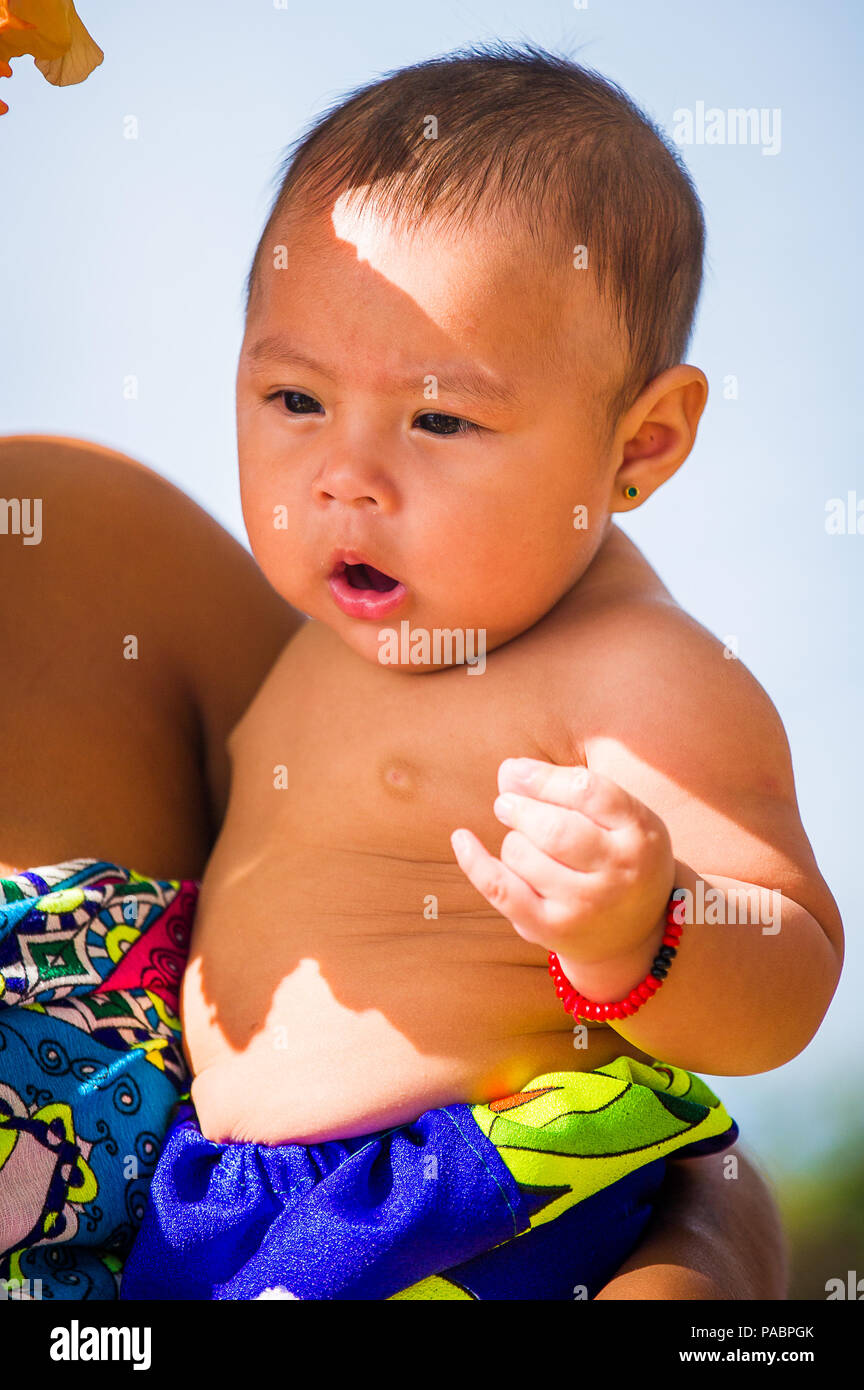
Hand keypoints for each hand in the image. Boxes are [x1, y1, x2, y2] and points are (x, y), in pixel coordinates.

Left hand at [450, 758, 674, 982]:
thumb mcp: (614, 818)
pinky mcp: (552, 929)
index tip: (516, 771)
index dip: (543, 777)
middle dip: (519, 808)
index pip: (586, 791)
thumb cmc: (615, 856)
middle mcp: (619, 872)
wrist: (631, 935)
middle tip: (506, 804)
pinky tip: (462, 838)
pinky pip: (501, 889)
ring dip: (512, 839)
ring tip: (524, 842)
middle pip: (552, 827)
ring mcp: (586, 905)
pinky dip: (474, 862)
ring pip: (523, 854)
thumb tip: (509, 772)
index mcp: (641, 833)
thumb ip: (567, 789)